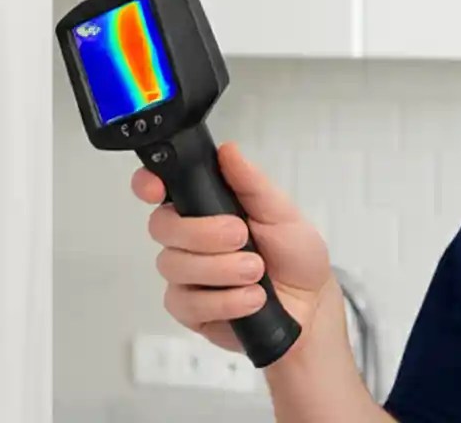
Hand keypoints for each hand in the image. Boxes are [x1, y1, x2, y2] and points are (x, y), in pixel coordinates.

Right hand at [131, 142, 334, 354]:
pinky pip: (187, 304)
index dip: (148, 184)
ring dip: (220, 269)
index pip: (160, 188)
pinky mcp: (190, 310)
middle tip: (241, 236)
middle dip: (202, 233)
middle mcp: (188, 239)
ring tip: (256, 272)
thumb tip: (228, 150)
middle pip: (162, 227)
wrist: (311, 304)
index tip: (157, 188)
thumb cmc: (295, 253)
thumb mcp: (282, 213)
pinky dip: (224, 301)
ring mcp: (186, 275)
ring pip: (173, 266)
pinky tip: (250, 298)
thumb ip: (252, 184)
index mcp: (205, 206)